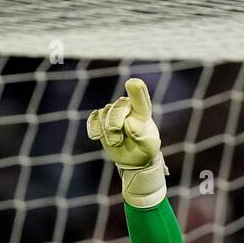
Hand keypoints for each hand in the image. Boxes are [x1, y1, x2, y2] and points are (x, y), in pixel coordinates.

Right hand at [87, 77, 166, 206]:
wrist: (134, 158)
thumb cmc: (145, 149)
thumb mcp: (149, 147)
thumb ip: (141, 135)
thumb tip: (128, 123)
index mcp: (142, 111)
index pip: (140, 97)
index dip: (136, 90)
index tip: (133, 83)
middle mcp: (127, 107)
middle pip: (118, 106)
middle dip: (116, 119)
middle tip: (118, 136)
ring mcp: (113, 112)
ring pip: (104, 113)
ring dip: (108, 131)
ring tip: (116, 142)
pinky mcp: (101, 120)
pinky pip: (94, 119)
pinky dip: (94, 128)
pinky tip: (96, 137)